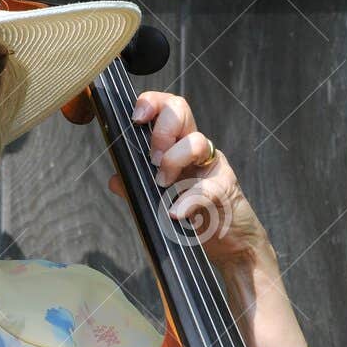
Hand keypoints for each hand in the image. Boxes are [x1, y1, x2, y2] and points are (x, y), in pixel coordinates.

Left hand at [108, 90, 271, 266]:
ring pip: (196, 142)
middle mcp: (197, 151)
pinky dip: (188, 200)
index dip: (152, 103)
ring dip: (173, 161)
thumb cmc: (197, 219)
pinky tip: (176, 213)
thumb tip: (114, 180)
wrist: (232, 243)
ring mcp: (213, 167)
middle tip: (153, 159)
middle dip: (161, 131)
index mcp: (179, 147)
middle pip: (181, 111)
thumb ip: (138, 188)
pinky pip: (206, 187)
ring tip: (164, 185)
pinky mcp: (225, 190)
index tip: (137, 118)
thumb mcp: (160, 202)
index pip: (167, 110)